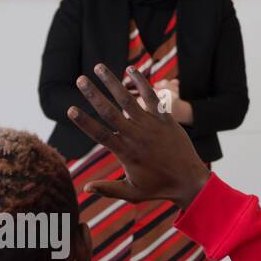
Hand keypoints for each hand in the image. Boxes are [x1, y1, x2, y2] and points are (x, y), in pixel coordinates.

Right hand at [67, 64, 210, 207]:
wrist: (189, 180)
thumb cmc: (159, 188)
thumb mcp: (132, 194)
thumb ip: (108, 188)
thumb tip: (85, 187)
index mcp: (126, 153)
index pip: (100, 134)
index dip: (84, 122)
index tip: (70, 109)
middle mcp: (136, 136)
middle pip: (110, 112)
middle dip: (93, 94)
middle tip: (80, 80)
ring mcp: (151, 125)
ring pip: (128, 99)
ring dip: (112, 82)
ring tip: (98, 67)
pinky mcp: (165, 119)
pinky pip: (151, 97)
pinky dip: (141, 82)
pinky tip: (130, 69)